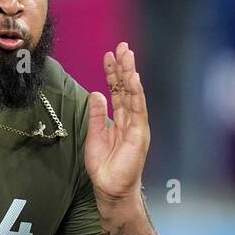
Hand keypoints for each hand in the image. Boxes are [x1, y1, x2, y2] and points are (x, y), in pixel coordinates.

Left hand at [88, 42, 150, 203]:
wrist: (110, 188)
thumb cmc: (104, 165)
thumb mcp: (95, 134)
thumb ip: (96, 115)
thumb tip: (96, 93)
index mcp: (120, 119)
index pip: (117, 91)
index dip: (113, 73)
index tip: (109, 55)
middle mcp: (131, 119)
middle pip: (127, 88)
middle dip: (124, 67)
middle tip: (122, 46)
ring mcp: (137, 125)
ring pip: (134, 95)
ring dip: (131, 74)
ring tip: (127, 55)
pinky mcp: (140, 134)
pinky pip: (138, 110)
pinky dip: (136, 94)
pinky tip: (133, 79)